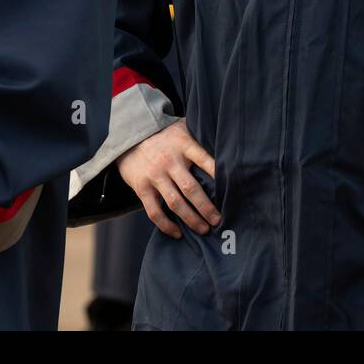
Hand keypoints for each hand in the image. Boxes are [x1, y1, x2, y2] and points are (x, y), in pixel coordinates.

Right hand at [116, 118, 219, 238]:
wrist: (131, 137)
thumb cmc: (167, 137)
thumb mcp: (184, 129)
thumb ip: (201, 138)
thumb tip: (228, 147)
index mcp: (184, 145)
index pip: (204, 159)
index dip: (218, 174)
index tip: (232, 190)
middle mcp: (170, 161)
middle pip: (190, 188)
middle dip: (206, 207)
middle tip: (218, 221)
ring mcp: (155, 175)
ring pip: (175, 202)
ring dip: (191, 219)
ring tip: (204, 229)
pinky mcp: (142, 188)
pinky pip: (154, 211)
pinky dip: (166, 225)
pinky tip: (178, 233)